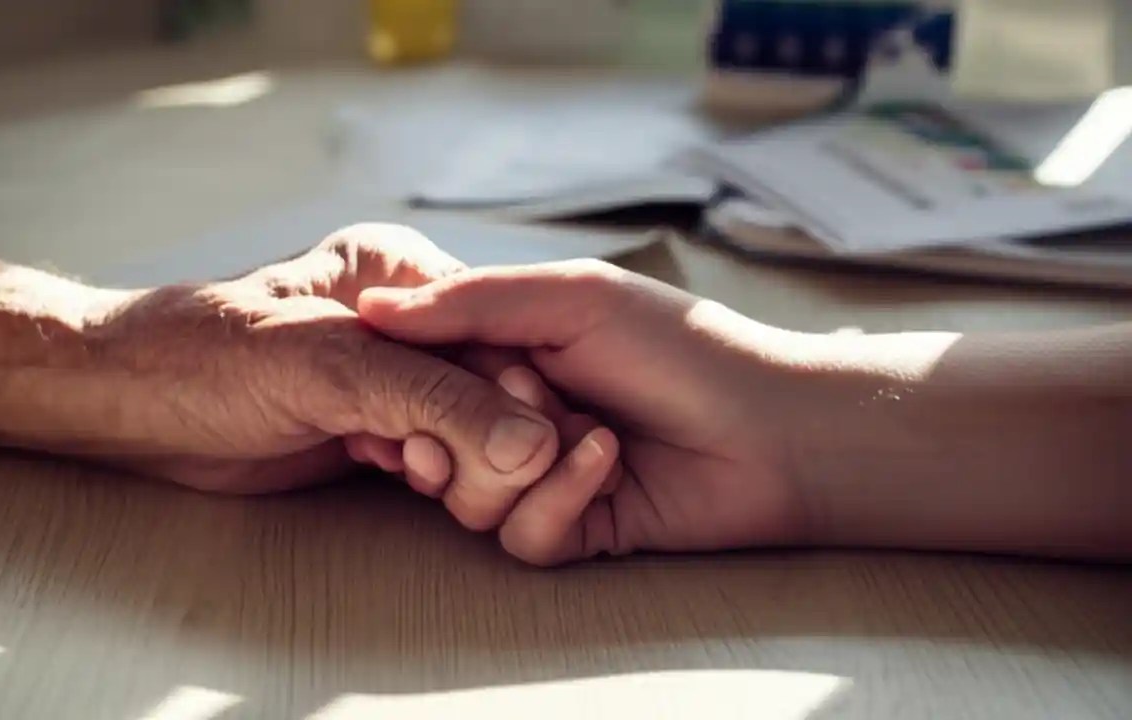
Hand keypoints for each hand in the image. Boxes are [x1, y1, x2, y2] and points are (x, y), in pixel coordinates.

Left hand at [86, 225, 559, 529]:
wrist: (127, 403)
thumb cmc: (207, 359)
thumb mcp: (329, 370)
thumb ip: (433, 400)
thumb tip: (532, 445)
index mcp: (400, 269)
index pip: (498, 329)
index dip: (520, 389)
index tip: (531, 443)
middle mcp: (405, 319)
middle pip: (491, 380)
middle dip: (486, 431)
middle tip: (456, 468)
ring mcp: (389, 375)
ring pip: (467, 423)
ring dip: (455, 457)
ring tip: (410, 468)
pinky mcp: (371, 424)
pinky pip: (432, 451)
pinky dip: (429, 471)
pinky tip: (399, 475)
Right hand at [359, 260, 817, 564]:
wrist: (771, 427)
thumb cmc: (678, 345)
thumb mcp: (569, 299)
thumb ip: (469, 304)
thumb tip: (370, 304)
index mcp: (507, 355)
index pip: (419, 375)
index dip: (412, 382)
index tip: (413, 381)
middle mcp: (514, 417)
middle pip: (431, 444)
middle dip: (465, 428)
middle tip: (527, 399)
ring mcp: (540, 476)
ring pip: (467, 499)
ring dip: (521, 464)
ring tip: (584, 429)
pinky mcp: (572, 528)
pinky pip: (521, 535)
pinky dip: (558, 498)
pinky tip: (608, 460)